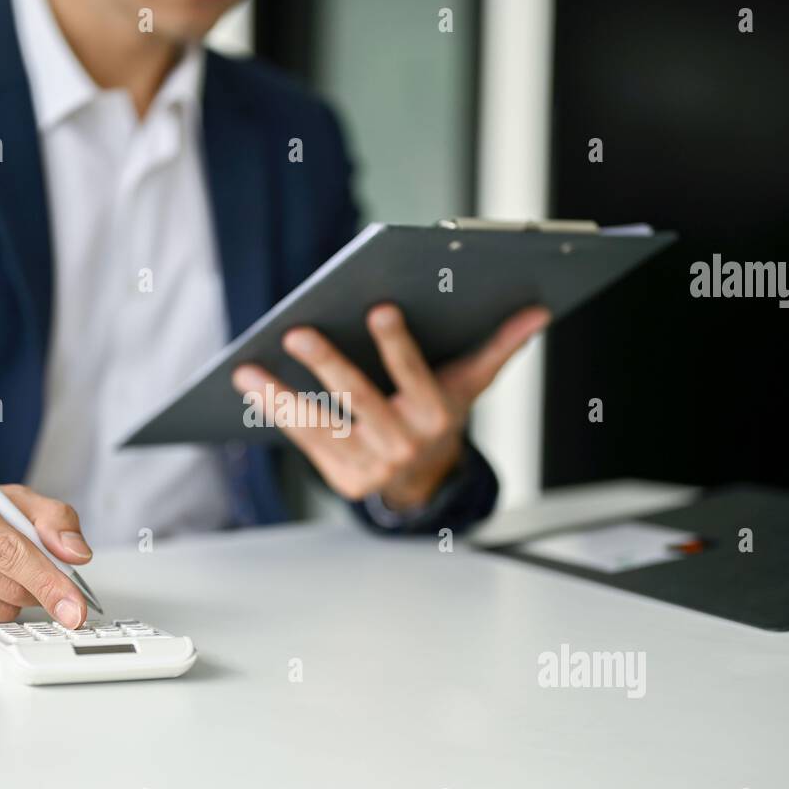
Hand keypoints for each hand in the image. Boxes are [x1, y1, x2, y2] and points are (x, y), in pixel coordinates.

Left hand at [231, 304, 549, 509]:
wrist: (428, 479)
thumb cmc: (441, 413)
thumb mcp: (471, 383)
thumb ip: (499, 346)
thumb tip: (538, 312)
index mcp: (436, 414)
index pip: (416, 375)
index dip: (397, 344)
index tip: (379, 307)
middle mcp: (405, 443)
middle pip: (362, 400)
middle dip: (328, 365)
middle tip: (296, 332)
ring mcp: (373, 466)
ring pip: (323, 427)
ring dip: (282, 398)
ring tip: (250, 370)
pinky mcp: (346, 481)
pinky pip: (306, 444)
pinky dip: (276, 416)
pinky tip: (253, 387)